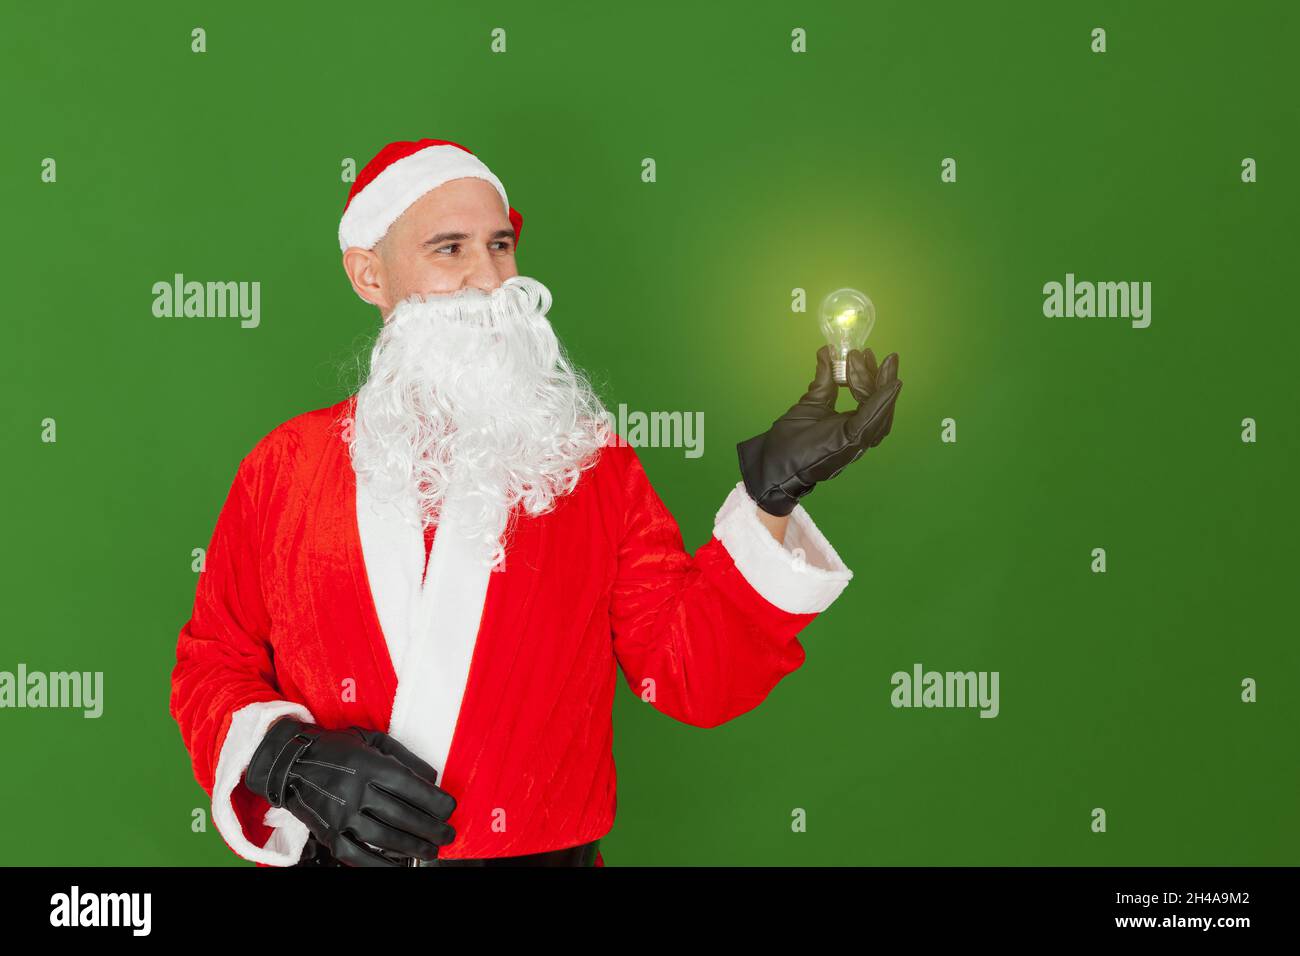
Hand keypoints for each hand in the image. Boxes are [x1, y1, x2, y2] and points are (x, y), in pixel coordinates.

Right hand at [244, 717, 456, 866]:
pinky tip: (397, 866)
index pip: (412, 788)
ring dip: (412, 848)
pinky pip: (357, 855)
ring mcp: (341, 815)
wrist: (291, 763)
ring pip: (384, 837)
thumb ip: (404, 757)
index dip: (436, 802)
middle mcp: (356, 791)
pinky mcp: (328, 833)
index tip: (450, 810)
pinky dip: (379, 864)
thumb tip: (433, 778)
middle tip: (447, 836)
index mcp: (369, 765)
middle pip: (402, 816)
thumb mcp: (372, 740)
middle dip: (431, 830)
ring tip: (430, 851)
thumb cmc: (337, 748)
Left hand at [736, 345, 901, 516]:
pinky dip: (882, 401)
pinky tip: (890, 384)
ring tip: (885, 364)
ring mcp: (857, 441)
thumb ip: (824, 380)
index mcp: (851, 428)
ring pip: (880, 411)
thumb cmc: (790, 439)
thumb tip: (827, 352)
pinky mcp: (851, 441)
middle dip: (882, 379)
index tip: (866, 354)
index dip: (870, 377)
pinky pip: (871, 419)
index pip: (868, 400)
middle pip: (879, 405)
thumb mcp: (812, 402)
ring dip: (882, 385)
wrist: (773, 462)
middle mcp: (859, 437)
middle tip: (881, 356)